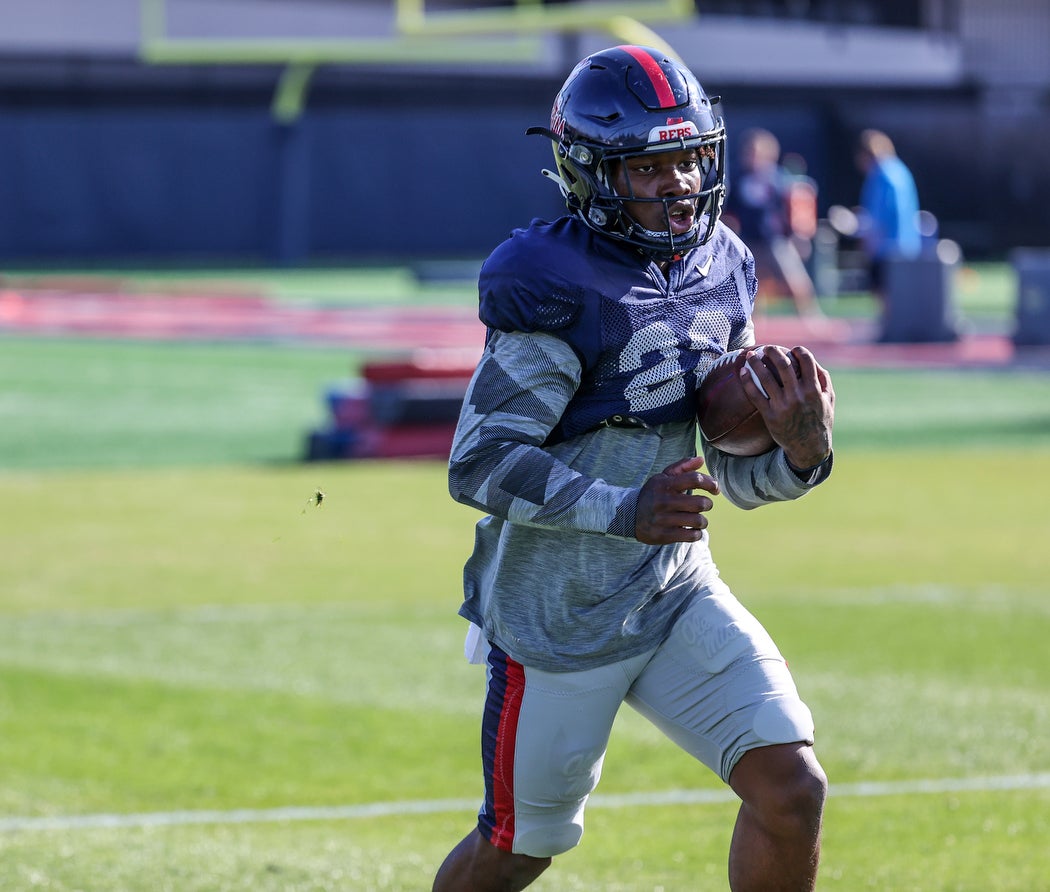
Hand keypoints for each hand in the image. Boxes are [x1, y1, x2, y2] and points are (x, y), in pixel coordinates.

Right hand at [635, 456, 719, 544]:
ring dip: (703, 521)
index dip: (710, 483)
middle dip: (708, 504)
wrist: (628, 516)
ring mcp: (663, 519)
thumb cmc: (653, 494)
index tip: (715, 489)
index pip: (694, 479)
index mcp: (665, 484)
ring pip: (698, 521)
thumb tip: (701, 459)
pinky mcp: (663, 535)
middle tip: (704, 505)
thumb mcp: (663, 478)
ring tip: (698, 520)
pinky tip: (692, 530)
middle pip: (700, 503)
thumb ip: (682, 467)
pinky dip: (696, 534)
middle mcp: (663, 501)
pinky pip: (691, 536)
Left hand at [738, 345, 834, 469]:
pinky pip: (755, 395)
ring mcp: (783, 406)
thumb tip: (813, 362)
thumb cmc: (819, 421)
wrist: (809, 448)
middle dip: (773, 351)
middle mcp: (798, 396)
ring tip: (749, 355)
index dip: (798, 351)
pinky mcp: (770, 416)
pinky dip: (747, 381)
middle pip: (783, 365)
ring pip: (766, 378)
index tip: (791, 349)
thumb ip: (823, 380)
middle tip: (766, 347)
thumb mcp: (829, 401)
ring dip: (756, 363)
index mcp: (814, 389)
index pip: (806, 360)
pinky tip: (742, 372)